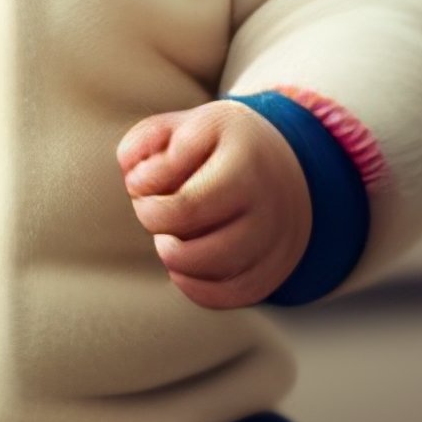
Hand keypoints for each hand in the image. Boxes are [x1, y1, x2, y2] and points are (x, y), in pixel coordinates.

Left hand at [118, 100, 312, 311]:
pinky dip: (195, 286)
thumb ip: (149, 140)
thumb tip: (134, 180)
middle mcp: (267, 208)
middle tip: (157, 211)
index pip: (183, 207)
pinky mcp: (273, 270)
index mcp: (246, 164)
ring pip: (211, 278)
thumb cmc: (225, 146)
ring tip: (171, 235)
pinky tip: (184, 263)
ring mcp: (275, 243)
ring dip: (175, 261)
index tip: (143, 187)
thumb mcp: (189, 124)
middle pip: (193, 251)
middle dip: (158, 233)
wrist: (287, 166)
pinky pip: (228, 296)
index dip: (146, 204)